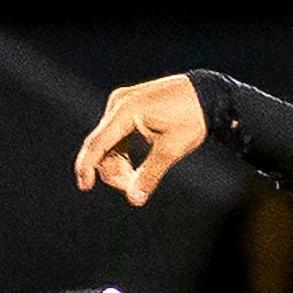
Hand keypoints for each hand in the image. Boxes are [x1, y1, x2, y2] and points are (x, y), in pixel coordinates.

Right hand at [73, 74, 207, 206]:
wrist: (207, 94)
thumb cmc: (192, 117)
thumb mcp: (173, 149)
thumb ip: (150, 174)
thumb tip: (135, 199)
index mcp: (126, 110)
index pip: (98, 143)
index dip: (87, 167)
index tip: (85, 186)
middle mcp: (119, 103)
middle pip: (101, 146)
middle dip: (113, 170)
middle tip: (133, 188)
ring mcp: (122, 103)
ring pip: (108, 142)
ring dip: (117, 164)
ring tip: (137, 180)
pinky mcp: (128, 107)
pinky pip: (115, 135)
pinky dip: (122, 154)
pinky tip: (133, 167)